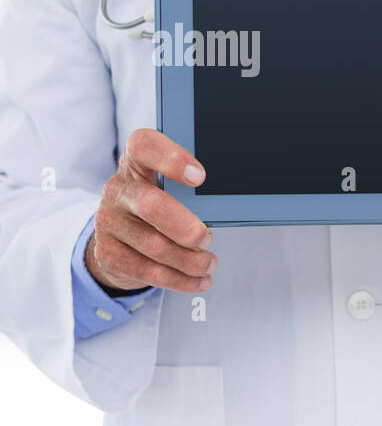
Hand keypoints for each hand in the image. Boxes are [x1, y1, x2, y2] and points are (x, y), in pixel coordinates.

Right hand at [85, 129, 216, 294]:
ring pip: (154, 245)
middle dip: (186, 228)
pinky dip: (180, 280)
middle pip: (151, 205)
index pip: (143, 145)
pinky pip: (147, 271)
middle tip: (207, 238)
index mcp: (137, 163)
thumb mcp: (173, 190)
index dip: (171, 158)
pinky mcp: (107, 252)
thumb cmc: (160, 206)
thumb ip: (193, 192)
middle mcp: (118, 189)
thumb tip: (229, 207)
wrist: (120, 237)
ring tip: (210, 263)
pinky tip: (198, 280)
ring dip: (190, 260)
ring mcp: (109, 221)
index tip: (201, 176)